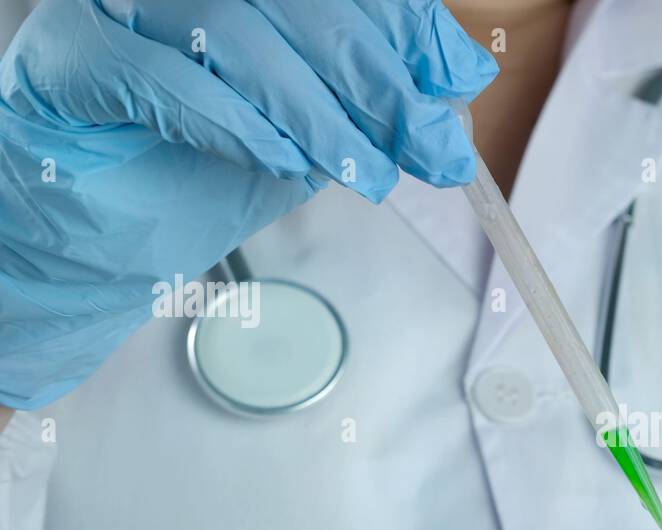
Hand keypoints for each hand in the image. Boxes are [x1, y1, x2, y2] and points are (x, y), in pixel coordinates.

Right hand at [0, 0, 496, 408]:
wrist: (109, 240)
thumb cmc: (204, 172)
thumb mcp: (316, 132)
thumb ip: (376, 98)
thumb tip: (461, 76)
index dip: (404, 23)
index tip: (455, 80)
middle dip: (375, 78)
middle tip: (425, 144)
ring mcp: (108, 5)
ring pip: (230, 28)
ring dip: (314, 110)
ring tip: (362, 171)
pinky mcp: (64, 58)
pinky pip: (156, 73)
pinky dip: (234, 121)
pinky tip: (280, 163)